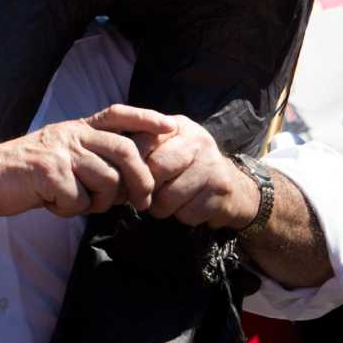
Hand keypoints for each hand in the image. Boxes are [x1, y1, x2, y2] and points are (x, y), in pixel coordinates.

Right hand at [0, 104, 166, 218]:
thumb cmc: (27, 172)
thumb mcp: (61, 155)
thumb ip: (92, 160)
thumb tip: (129, 182)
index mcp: (76, 128)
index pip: (117, 114)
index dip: (145, 118)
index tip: (170, 126)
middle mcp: (71, 135)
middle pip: (125, 151)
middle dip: (141, 180)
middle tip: (143, 202)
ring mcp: (60, 152)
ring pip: (107, 180)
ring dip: (100, 202)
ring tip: (81, 204)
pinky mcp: (48, 173)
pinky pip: (79, 200)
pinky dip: (71, 210)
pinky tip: (53, 203)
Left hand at [138, 116, 261, 230]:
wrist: (229, 184)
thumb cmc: (184, 165)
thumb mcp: (165, 146)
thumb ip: (140, 146)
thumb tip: (112, 162)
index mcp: (178, 126)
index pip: (142, 143)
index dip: (130, 166)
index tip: (126, 178)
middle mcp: (198, 140)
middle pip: (156, 169)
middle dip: (145, 188)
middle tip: (143, 196)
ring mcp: (212, 165)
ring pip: (169, 197)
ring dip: (161, 208)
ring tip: (165, 202)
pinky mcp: (221, 190)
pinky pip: (186, 213)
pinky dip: (182, 216)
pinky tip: (187, 207)